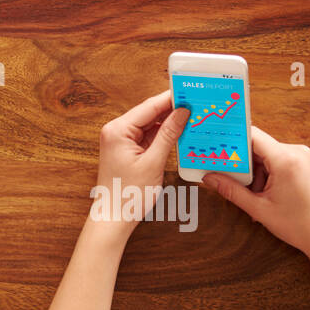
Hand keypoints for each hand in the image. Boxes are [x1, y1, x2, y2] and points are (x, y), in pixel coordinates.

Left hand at [94, 90, 188, 237]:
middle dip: (172, 108)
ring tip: (192, 116)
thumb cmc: (128, 194)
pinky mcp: (126, 149)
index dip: (171, 98)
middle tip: (196, 103)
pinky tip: (179, 131)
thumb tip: (182, 112)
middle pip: (149, 113)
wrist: (114, 217)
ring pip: (149, 124)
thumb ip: (168, 135)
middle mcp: (116, 131)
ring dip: (169, 121)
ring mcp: (120, 140)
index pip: (149, 107)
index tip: (190, 92)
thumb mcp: (153, 162)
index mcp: (118, 130)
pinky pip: (147, 135)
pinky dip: (162, 134)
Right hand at [201, 126, 309, 266]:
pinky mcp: (309, 164)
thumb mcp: (259, 208)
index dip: (230, 139)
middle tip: (231, 180)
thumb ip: (231, 190)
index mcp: (286, 160)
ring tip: (257, 196)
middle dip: (243, 164)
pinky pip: (281, 160)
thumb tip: (209, 178)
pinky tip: (268, 193)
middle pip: (258, 147)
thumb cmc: (301, 226)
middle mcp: (298, 152)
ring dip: (257, 172)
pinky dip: (269, 173)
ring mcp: (306, 157)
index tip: (215, 146)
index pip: (251, 136)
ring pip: (268, 155)